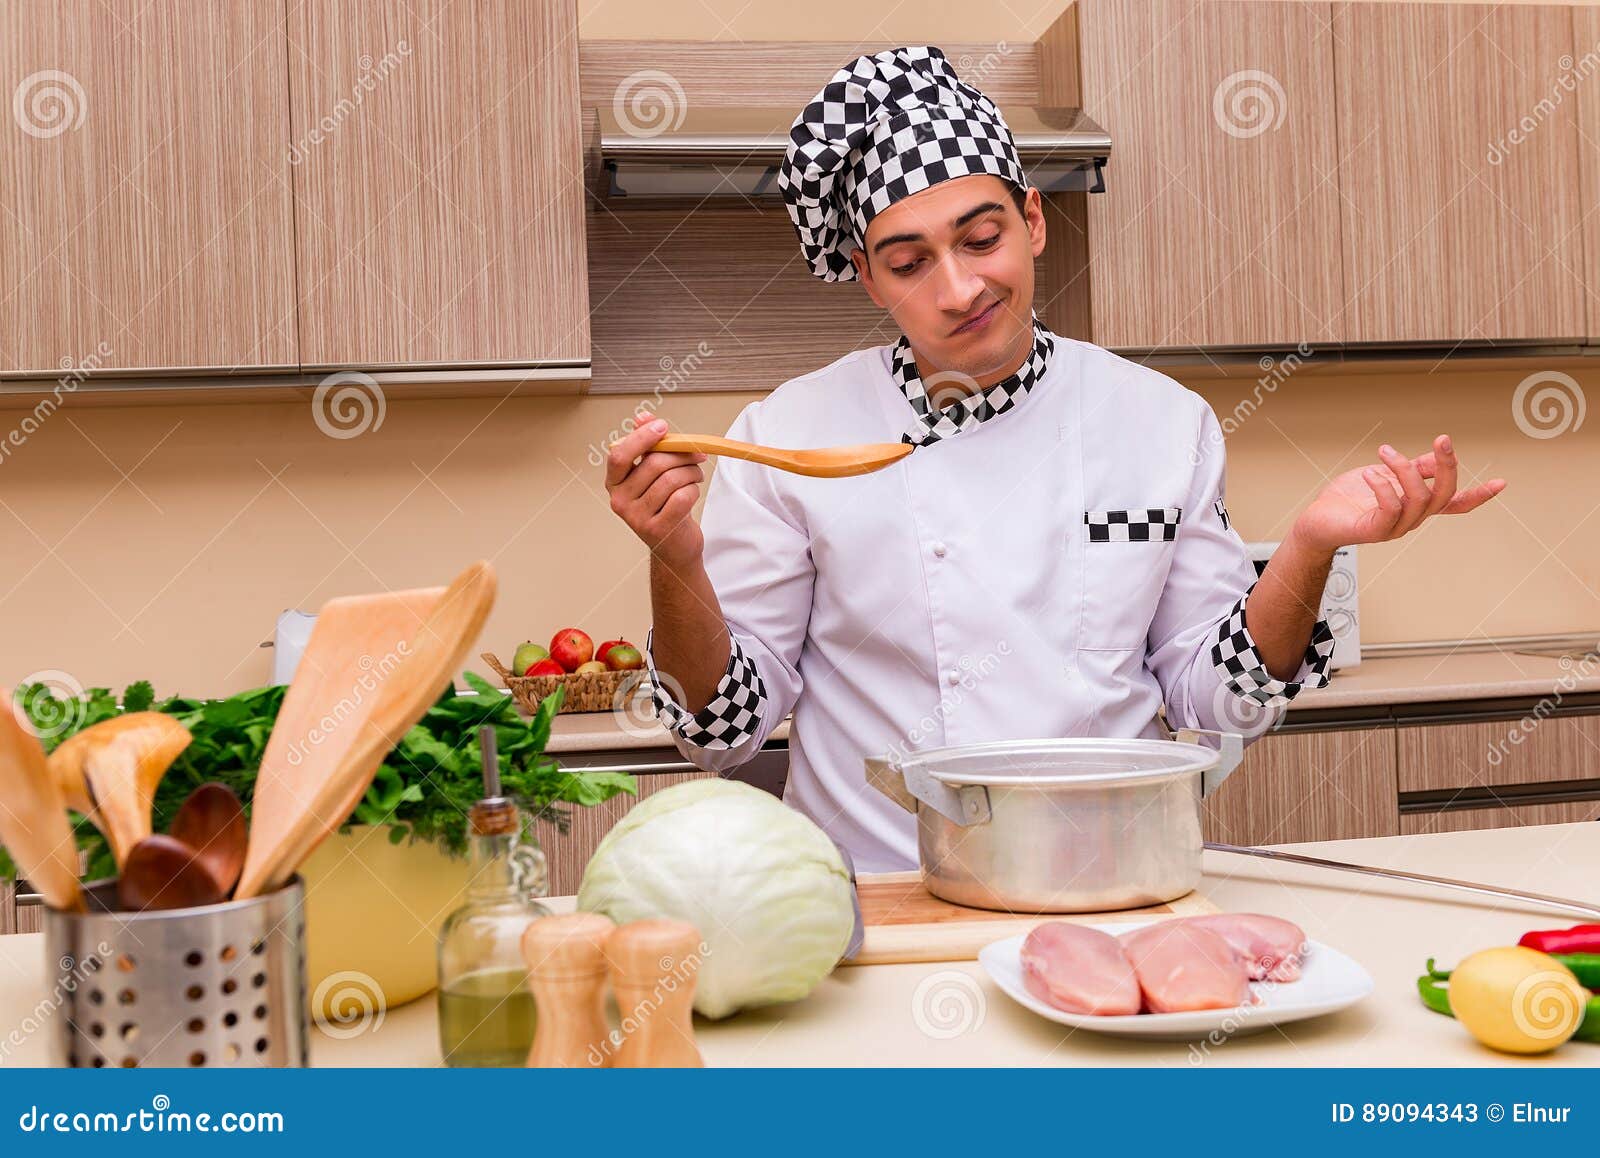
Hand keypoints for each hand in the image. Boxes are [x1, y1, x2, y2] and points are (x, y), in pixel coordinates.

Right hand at [605, 408, 708, 567]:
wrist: (674, 545)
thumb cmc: (663, 504)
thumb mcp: (653, 473)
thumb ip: (647, 444)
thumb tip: (642, 416)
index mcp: (614, 482)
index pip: (619, 455)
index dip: (642, 438)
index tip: (663, 427)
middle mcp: (619, 500)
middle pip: (654, 464)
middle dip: (682, 455)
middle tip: (696, 456)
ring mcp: (636, 517)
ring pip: (672, 479)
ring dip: (691, 473)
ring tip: (695, 476)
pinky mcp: (657, 530)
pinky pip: (682, 497)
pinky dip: (694, 490)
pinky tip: (692, 493)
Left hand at [1289, 435, 1505, 554]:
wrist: (1316, 520)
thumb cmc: (1348, 499)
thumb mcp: (1385, 475)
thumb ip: (1413, 469)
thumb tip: (1436, 457)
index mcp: (1417, 505)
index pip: (1455, 503)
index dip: (1479, 495)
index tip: (1501, 482)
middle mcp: (1411, 518)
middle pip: (1444, 496)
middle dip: (1447, 466)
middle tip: (1442, 440)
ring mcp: (1394, 527)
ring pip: (1419, 499)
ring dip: (1404, 470)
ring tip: (1385, 453)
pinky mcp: (1373, 530)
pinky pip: (1390, 510)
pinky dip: (1384, 487)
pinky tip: (1372, 474)